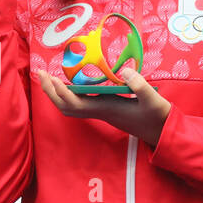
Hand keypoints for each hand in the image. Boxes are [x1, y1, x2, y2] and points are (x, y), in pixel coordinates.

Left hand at [37, 67, 171, 145]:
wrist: (162, 132)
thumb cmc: (157, 116)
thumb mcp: (153, 100)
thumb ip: (140, 86)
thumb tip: (124, 71)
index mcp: (106, 109)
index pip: (76, 104)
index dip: (61, 92)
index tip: (51, 77)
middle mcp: (99, 111)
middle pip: (66, 107)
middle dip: (51, 92)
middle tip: (40, 74)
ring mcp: (101, 111)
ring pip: (71, 107)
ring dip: (57, 94)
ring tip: (49, 77)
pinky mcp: (105, 108)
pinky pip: (80, 103)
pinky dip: (69, 93)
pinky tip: (69, 81)